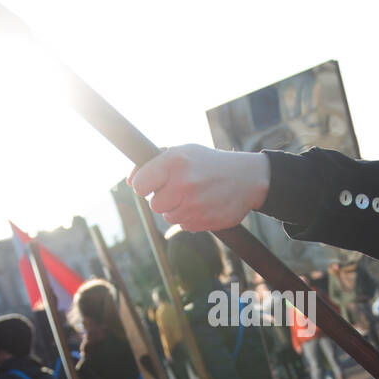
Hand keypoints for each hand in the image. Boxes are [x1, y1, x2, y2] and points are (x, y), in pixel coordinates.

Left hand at [128, 144, 269, 231]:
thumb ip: (153, 163)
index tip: (153, 184)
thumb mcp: (183, 152)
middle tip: (179, 189)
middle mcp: (183, 183)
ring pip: (169, 217)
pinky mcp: (204, 222)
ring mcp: (195, 205)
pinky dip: (191, 217)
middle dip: (164, 198)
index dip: (144, 185)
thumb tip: (130, 182)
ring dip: (178, 208)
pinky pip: (184, 226)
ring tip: (195, 195)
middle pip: (154, 205)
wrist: (248, 179)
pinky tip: (204, 204)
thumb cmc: (208, 163)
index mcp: (175, 161)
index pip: (140, 185)